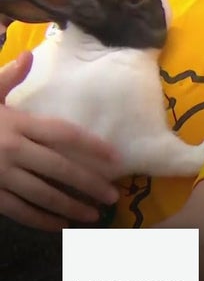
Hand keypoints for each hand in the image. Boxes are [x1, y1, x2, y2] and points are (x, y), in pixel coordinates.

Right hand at [0, 52, 122, 230]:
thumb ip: (7, 78)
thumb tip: (28, 55)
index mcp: (16, 123)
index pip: (63, 134)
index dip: (92, 145)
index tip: (115, 157)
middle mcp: (12, 149)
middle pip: (60, 167)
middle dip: (89, 182)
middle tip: (113, 195)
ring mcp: (0, 174)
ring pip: (43, 194)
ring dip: (71, 206)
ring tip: (94, 214)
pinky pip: (19, 210)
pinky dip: (42, 220)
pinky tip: (61, 225)